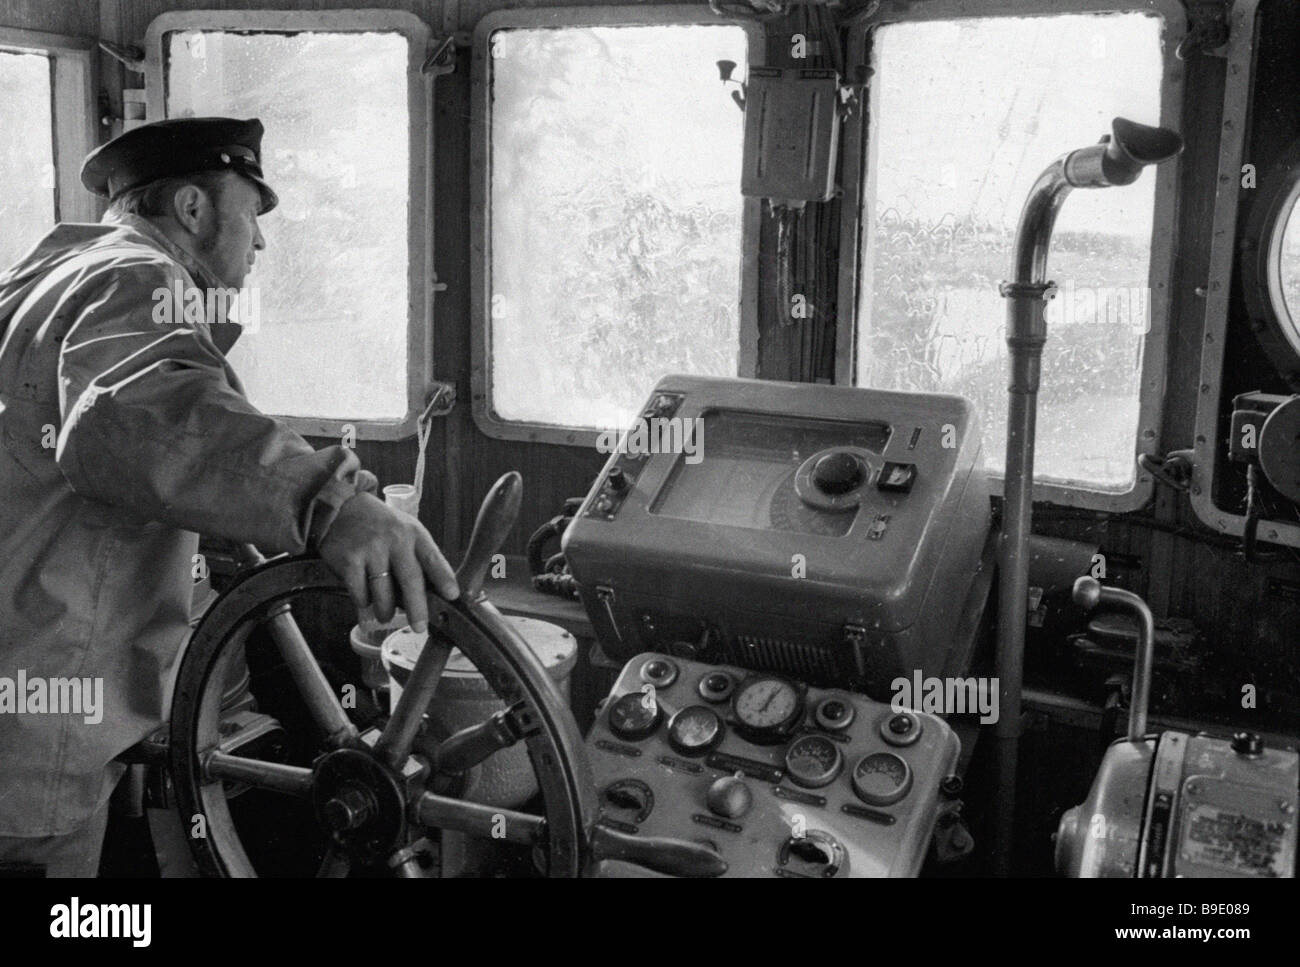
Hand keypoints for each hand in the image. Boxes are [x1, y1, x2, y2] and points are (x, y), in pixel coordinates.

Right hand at [319, 492, 458, 631]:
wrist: (340, 508)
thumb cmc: (379, 525)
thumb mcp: (404, 530)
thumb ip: (417, 556)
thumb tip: (433, 593)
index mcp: (413, 533)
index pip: (433, 558)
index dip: (444, 578)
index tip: (452, 595)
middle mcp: (395, 540)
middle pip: (411, 580)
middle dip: (417, 609)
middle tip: (419, 627)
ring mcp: (371, 550)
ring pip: (383, 594)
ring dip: (385, 611)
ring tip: (386, 616)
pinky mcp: (349, 560)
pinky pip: (360, 593)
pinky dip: (363, 601)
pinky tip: (364, 598)